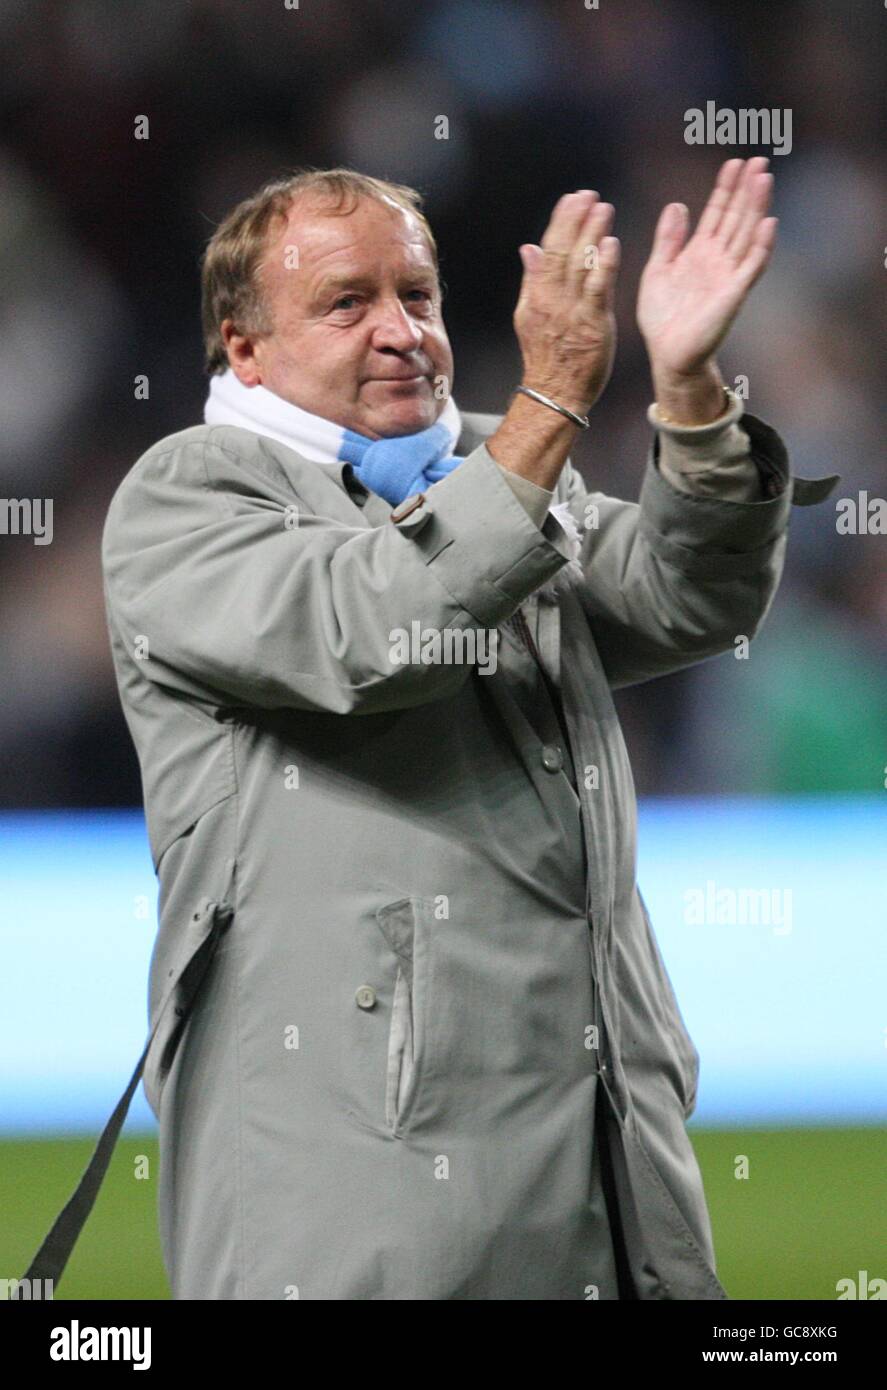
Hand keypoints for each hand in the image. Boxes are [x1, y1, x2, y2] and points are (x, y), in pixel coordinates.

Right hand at [512, 190, 619, 414]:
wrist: (555, 394)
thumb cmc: (548, 359)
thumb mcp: (529, 317)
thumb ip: (533, 281)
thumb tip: (529, 248)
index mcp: (537, 296)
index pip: (548, 249)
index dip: (560, 221)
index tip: (571, 198)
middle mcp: (552, 300)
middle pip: (562, 251)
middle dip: (575, 219)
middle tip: (589, 194)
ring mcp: (571, 312)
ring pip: (580, 265)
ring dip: (592, 233)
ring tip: (603, 208)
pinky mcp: (592, 325)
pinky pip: (598, 290)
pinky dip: (604, 265)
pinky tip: (612, 243)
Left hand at [638, 157, 776, 385]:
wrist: (667, 355)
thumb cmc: (662, 319)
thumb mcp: (657, 271)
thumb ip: (668, 240)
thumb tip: (677, 205)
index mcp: (699, 253)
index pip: (717, 213)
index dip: (725, 189)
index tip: (734, 163)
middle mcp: (718, 261)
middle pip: (736, 217)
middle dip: (747, 190)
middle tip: (758, 160)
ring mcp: (728, 276)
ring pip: (747, 234)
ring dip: (757, 207)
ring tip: (764, 178)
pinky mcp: (733, 295)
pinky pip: (751, 267)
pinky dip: (761, 246)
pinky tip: (768, 223)